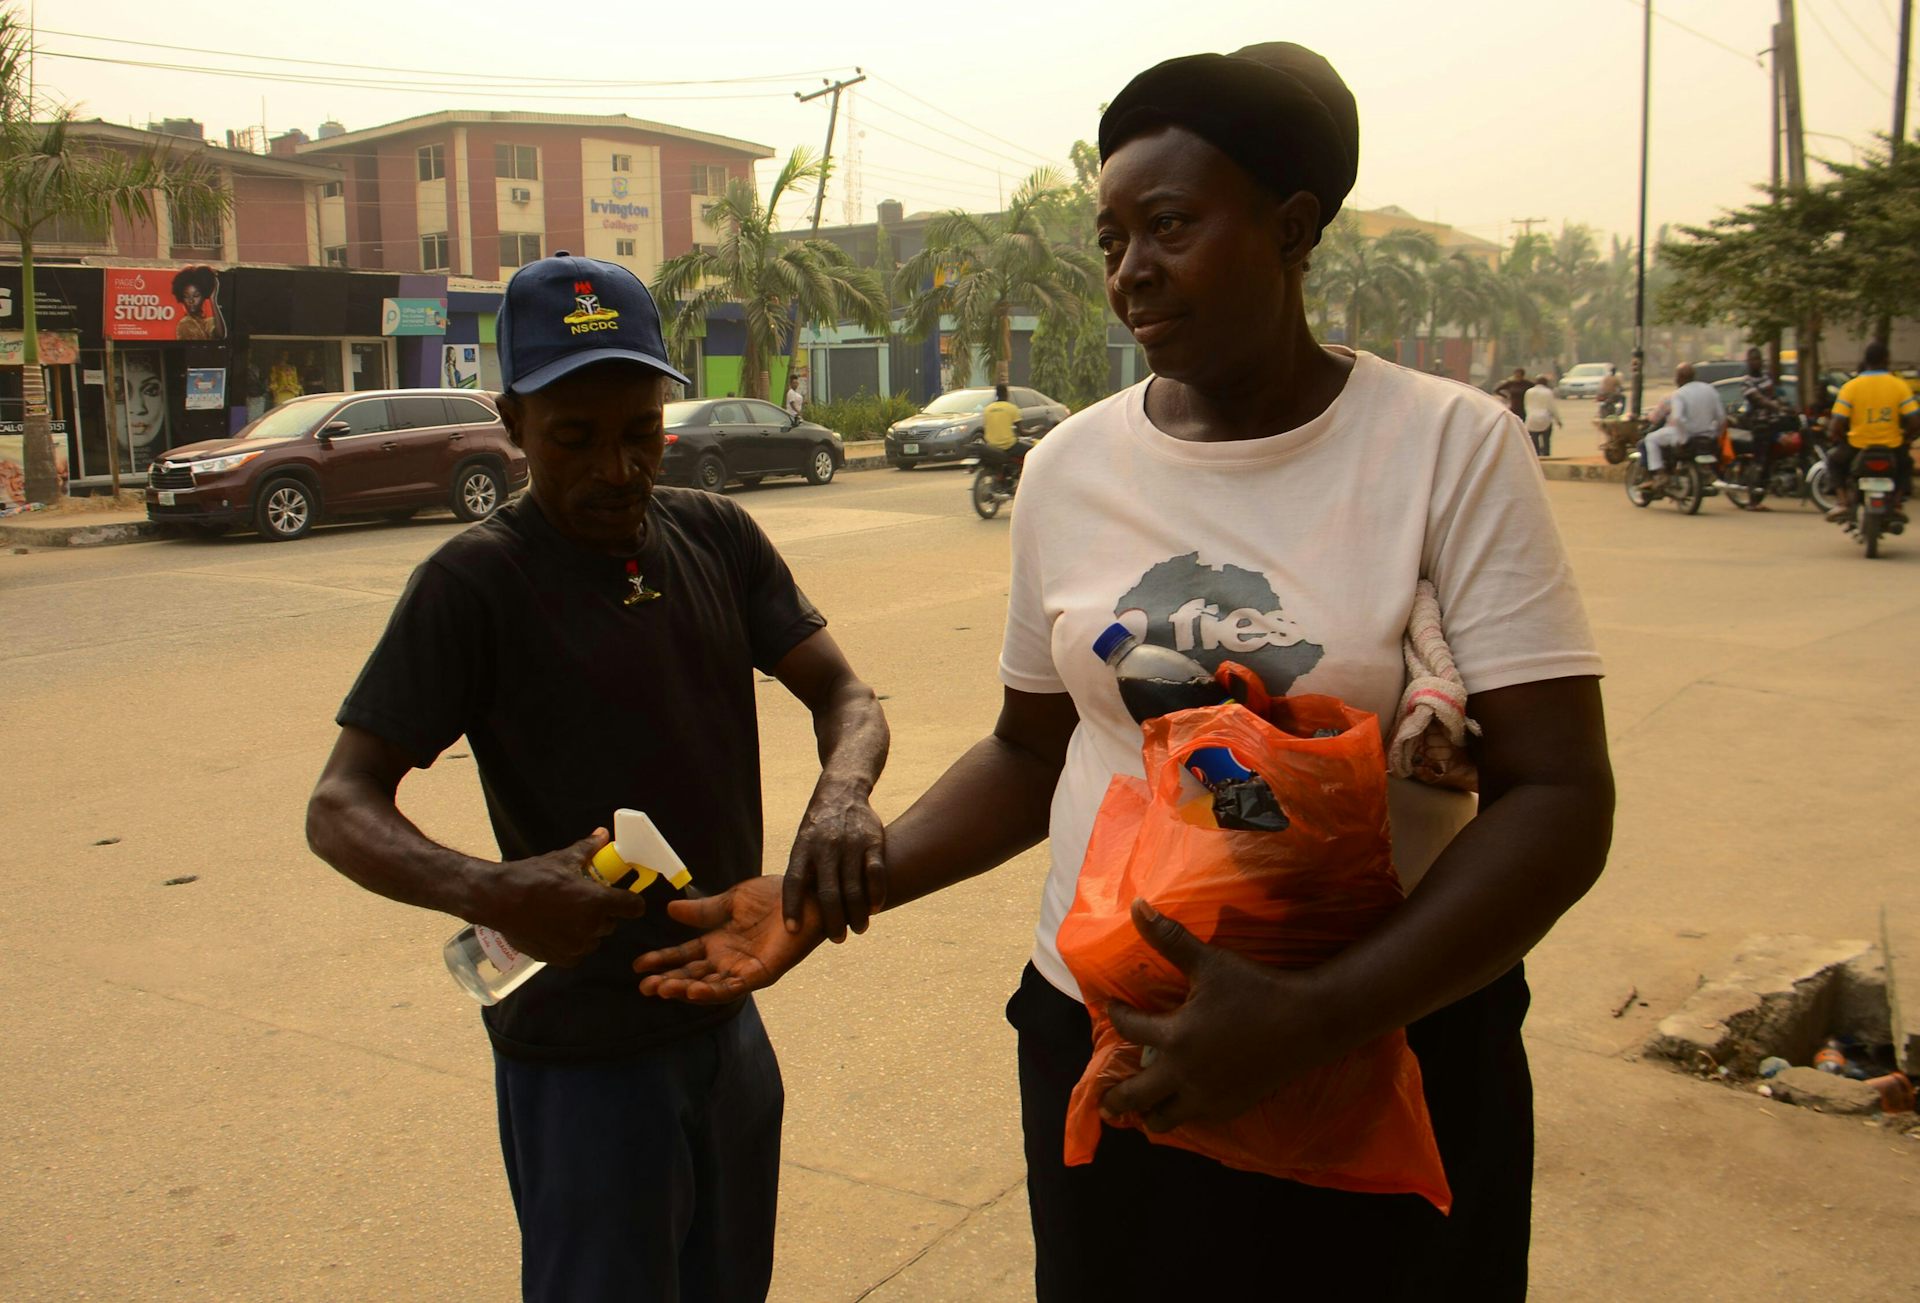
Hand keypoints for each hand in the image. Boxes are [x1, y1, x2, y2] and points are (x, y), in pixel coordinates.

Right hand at [474, 829, 649, 965]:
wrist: (499, 899)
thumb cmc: (533, 877)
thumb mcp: (563, 859)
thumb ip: (588, 849)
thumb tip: (603, 834)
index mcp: (597, 902)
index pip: (634, 907)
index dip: (630, 901)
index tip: (622, 897)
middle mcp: (591, 927)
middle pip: (611, 923)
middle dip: (602, 913)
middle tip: (584, 901)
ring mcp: (576, 946)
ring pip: (594, 939)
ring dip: (587, 930)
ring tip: (567, 915)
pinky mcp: (560, 959)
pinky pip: (577, 953)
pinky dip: (571, 944)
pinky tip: (556, 929)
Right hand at [634, 875, 823, 1001]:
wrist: (805, 894)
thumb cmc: (774, 896)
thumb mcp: (731, 901)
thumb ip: (703, 910)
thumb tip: (669, 909)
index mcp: (718, 941)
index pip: (684, 956)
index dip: (662, 961)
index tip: (638, 965)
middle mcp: (728, 959)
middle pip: (692, 976)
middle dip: (667, 982)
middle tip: (644, 987)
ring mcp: (743, 969)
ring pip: (709, 987)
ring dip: (686, 990)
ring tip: (663, 989)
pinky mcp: (761, 974)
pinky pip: (734, 988)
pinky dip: (713, 991)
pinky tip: (694, 990)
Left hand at [783, 780, 884, 942]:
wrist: (842, 792)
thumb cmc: (818, 829)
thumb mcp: (802, 844)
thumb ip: (804, 873)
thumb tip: (798, 913)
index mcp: (803, 847)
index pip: (794, 881)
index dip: (792, 907)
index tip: (793, 931)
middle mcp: (825, 846)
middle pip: (828, 892)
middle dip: (833, 921)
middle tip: (837, 939)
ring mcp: (850, 843)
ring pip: (854, 888)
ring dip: (857, 914)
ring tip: (858, 929)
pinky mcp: (873, 841)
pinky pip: (876, 873)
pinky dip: (876, 894)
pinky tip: (875, 908)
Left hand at [1099, 900, 1348, 1132]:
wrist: (1307, 1022)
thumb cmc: (1255, 989)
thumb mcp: (1210, 962)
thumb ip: (1170, 938)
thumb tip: (1137, 905)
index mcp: (1174, 1037)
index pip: (1128, 1030)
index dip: (1115, 1016)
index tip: (1111, 1009)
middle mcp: (1184, 1075)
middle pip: (1135, 1097)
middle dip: (1115, 1100)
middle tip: (1103, 1103)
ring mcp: (1208, 1097)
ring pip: (1165, 1119)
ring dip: (1148, 1114)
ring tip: (1141, 1111)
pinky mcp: (1231, 1107)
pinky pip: (1196, 1121)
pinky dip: (1181, 1115)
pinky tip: (1181, 1106)